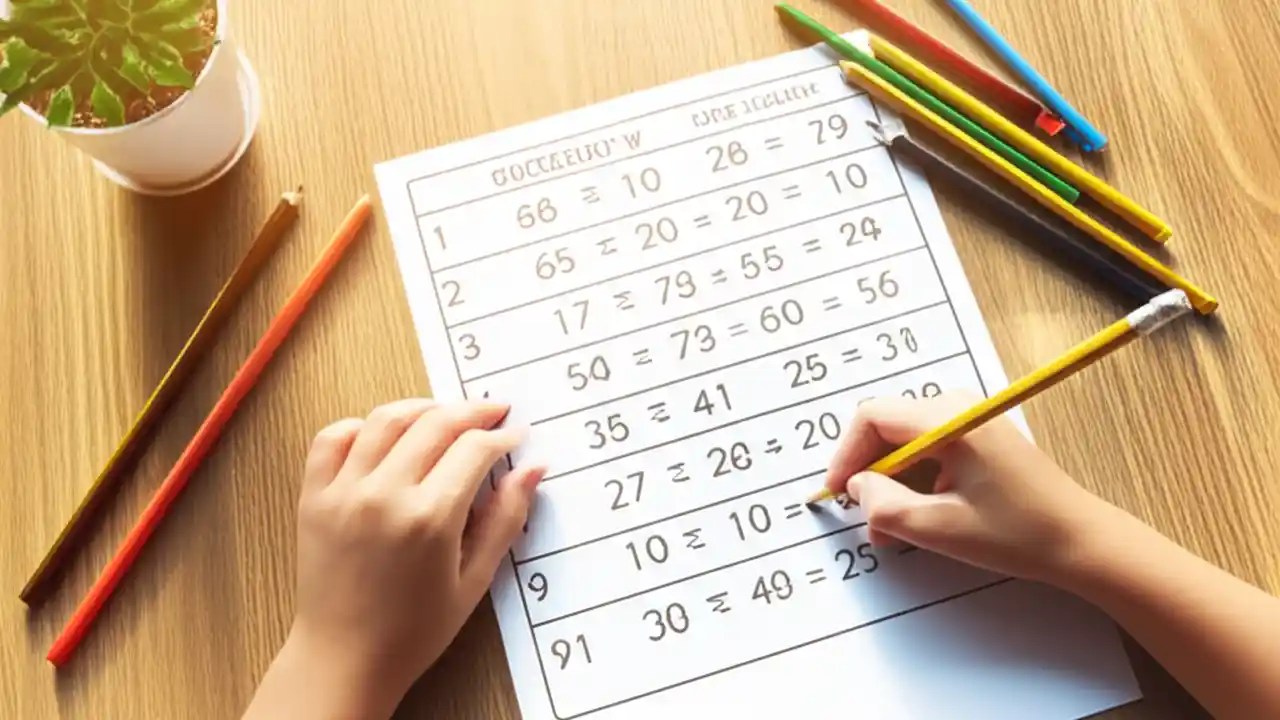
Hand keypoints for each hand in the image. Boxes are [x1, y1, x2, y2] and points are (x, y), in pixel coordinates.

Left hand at [283, 399, 542, 714]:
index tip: (514, 435)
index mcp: (429, 520)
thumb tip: (533, 468)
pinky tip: (385, 435)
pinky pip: (333, 437)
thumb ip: (506, 519)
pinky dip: (362, 426)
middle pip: (436, 423)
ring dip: (423, 408)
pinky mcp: (314, 496)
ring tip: (445, 414)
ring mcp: (344, 492)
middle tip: (492, 412)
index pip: (474, 449)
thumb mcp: (474, 580)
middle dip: (471, 412)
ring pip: (387, 419)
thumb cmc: (414, 630)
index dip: (501, 436)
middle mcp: (384, 495)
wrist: (344, 658)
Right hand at [823, 394, 1114, 583]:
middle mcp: (957, 408)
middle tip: (866, 517)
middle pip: (888, 428)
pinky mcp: (979, 437)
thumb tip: (857, 486)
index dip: (846, 455)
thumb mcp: (938, 528)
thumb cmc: (1018, 533)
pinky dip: (915, 481)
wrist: (1080, 541)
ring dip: (892, 483)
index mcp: (949, 420)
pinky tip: (919, 517)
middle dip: (869, 474)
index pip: (872, 417)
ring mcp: (970, 420)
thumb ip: (884, 505)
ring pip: (906, 443)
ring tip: (893, 528)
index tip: (836, 492)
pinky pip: (930, 451)